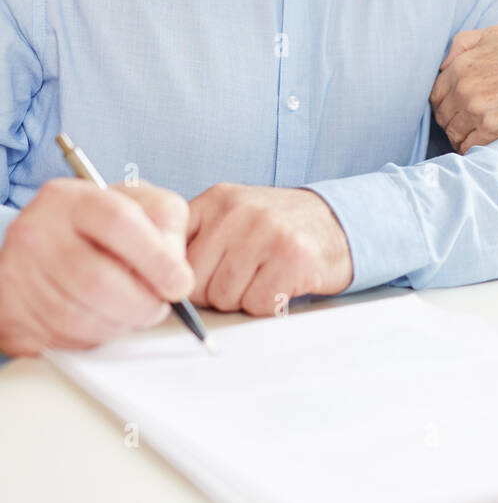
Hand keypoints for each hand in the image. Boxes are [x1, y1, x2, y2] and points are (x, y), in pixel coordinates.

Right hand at [0, 178, 194, 356]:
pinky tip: (101, 319)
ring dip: (120, 324)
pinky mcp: (14, 315)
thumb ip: (165, 224)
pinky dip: (94, 337)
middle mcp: (38, 232)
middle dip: (141, 304)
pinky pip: (63, 339)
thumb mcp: (134, 205)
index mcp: (71, 198)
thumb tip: (178, 274)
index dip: (157, 259)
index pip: (118, 222)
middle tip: (158, 306)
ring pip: (82, 318)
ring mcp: (20, 275)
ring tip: (131, 311)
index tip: (179, 284)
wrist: (39, 247)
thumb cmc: (96, 227)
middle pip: (99, 281)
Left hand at [185, 184, 352, 314]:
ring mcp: (267, 231)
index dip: (181, 277)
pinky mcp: (293, 257)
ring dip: (243, 299)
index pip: (171, 252)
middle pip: (196, 282)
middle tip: (242, 276)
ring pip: (225, 297)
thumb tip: (156, 280)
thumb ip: (196, 237)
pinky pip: (257, 304)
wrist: (336, 223)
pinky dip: (268, 304)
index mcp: (217, 199)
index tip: (195, 281)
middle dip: (214, 292)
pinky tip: (281, 282)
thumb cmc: (277, 228)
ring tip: (263, 275)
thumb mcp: (233, 216)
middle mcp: (240, 210)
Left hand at [430, 25, 497, 153]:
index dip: (442, 101)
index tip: (452, 104)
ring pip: (452, 133)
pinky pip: (468, 146)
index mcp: (462, 66)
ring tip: (469, 131)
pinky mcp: (494, 129)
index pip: (435, 94)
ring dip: (458, 134)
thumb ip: (461, 44)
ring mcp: (479, 111)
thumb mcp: (493, 33)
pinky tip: (477, 141)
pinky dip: (469, 147)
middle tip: (461, 118)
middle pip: (442, 116)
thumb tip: (442, 65)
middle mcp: (466, 89)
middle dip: (449, 118)